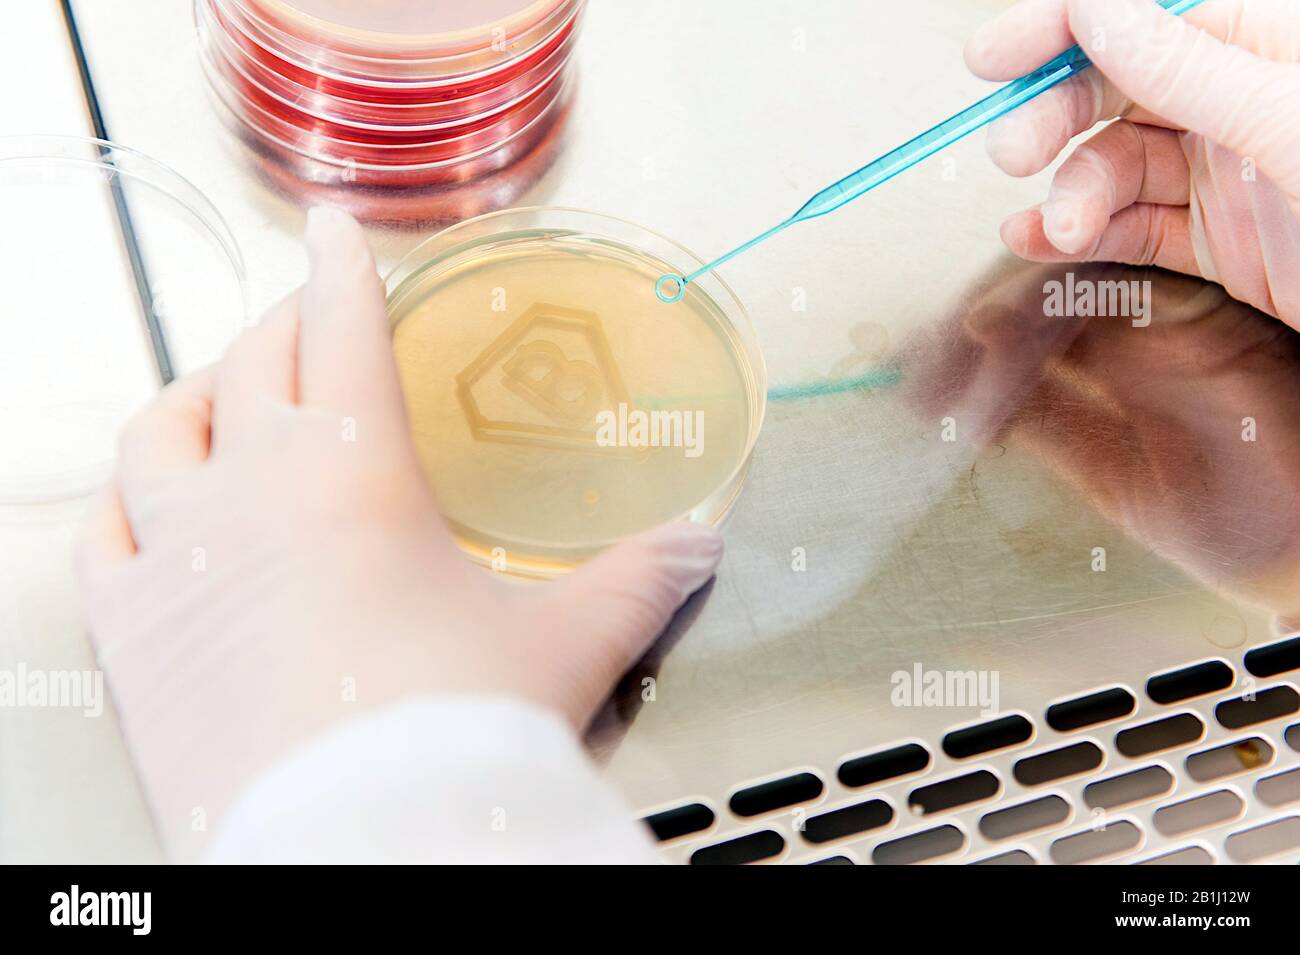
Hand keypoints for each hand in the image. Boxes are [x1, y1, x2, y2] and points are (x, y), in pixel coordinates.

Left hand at [74, 207, 721, 856]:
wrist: (363, 842)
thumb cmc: (453, 735)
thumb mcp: (563, 643)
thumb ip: (637, 581)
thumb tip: (697, 548)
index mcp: (355, 473)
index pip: (340, 326)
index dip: (340, 265)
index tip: (333, 228)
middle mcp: (253, 493)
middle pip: (251, 362)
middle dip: (280, 323)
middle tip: (303, 319)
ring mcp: (179, 557)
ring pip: (160, 432)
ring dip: (195, 395)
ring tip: (221, 394)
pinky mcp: (133, 633)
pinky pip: (104, 536)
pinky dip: (128, 504)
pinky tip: (146, 508)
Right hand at [965, 0, 1299, 329]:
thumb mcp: (1287, 121)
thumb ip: (1190, 68)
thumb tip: (1100, 11)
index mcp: (1268, 40)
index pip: (1144, 13)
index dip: (1064, 26)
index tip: (996, 56)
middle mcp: (1240, 99)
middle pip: (1117, 87)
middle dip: (1057, 118)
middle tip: (1013, 152)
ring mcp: (1228, 170)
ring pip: (1117, 166)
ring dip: (1072, 196)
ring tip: (1060, 230)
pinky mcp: (1221, 239)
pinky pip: (1134, 227)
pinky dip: (1084, 235)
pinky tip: (1046, 241)